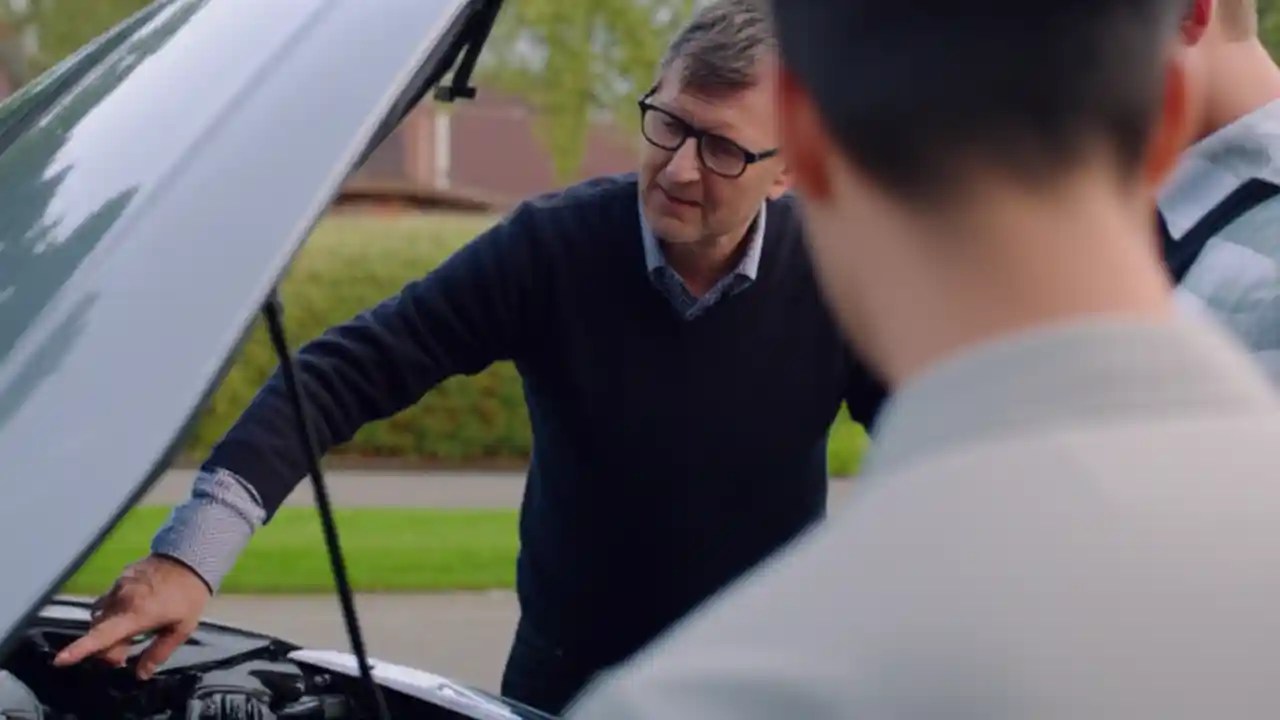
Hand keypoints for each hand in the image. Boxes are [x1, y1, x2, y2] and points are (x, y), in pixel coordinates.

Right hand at [53, 554, 210, 678]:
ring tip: (127, 633)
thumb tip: (141, 674)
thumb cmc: (189, 596)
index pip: (103, 635)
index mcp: (136, 614)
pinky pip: (106, 600)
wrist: (191, 558)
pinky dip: (111, 612)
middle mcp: (121, 599)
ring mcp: (118, 586)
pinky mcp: (119, 577)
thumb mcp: (181, 629)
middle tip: (125, 655)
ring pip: (99, 615)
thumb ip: (158, 653)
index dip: (80, 649)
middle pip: (98, 630)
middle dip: (107, 648)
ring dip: (106, 629)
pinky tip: (129, 613)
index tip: (61, 659)